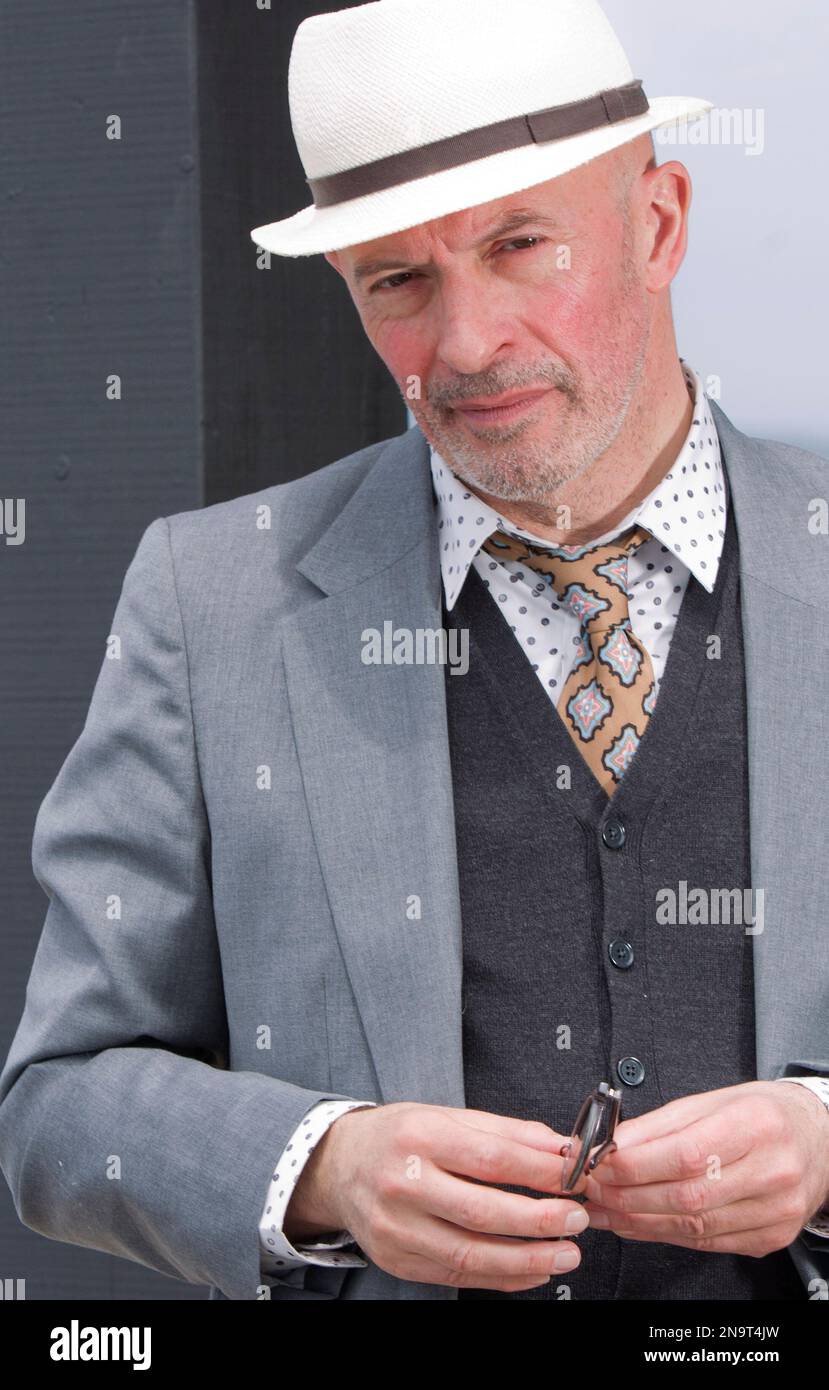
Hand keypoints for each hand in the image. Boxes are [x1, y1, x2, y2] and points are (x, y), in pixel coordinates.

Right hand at [284, 1101, 590, 1290]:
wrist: (337, 1166)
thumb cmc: (398, 1136)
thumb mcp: (446, 1115)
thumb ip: (506, 1131)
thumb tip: (560, 1148)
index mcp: (420, 1137)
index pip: (492, 1159)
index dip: (542, 1172)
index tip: (577, 1176)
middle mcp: (404, 1184)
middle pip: (483, 1212)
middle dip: (541, 1220)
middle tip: (578, 1219)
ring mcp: (397, 1228)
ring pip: (471, 1254)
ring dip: (528, 1258)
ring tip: (566, 1253)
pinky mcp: (397, 1260)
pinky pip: (457, 1276)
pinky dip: (501, 1278)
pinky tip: (532, 1269)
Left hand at [581, 1080, 828, 1255]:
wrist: (817, 1140)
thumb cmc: (763, 1115)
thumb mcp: (713, 1100)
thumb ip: (660, 1124)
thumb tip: (612, 1144)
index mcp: (757, 1124)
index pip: (686, 1153)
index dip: (635, 1165)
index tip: (599, 1163)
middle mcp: (773, 1170)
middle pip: (687, 1195)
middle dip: (629, 1196)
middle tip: (593, 1189)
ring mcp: (776, 1210)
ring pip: (694, 1226)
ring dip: (639, 1221)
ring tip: (605, 1209)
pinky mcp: (771, 1237)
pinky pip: (708, 1243)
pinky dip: (665, 1234)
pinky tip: (639, 1224)